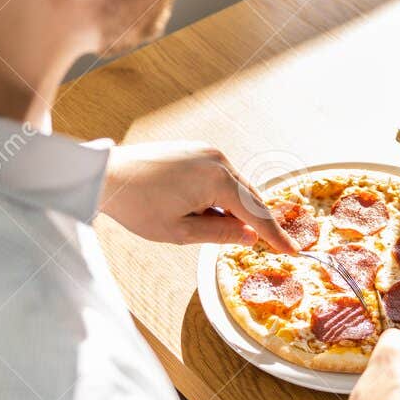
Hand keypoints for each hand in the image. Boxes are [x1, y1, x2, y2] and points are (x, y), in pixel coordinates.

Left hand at [98, 141, 295, 252]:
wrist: (106, 174)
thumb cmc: (138, 206)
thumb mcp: (179, 231)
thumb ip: (220, 233)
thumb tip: (250, 236)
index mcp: (217, 180)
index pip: (255, 213)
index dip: (274, 235)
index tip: (292, 250)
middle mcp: (218, 159)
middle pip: (249, 196)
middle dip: (257, 221)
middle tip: (267, 244)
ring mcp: (207, 151)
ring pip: (235, 185)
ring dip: (236, 207)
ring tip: (218, 228)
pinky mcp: (196, 149)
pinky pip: (220, 175)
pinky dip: (222, 194)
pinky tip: (207, 209)